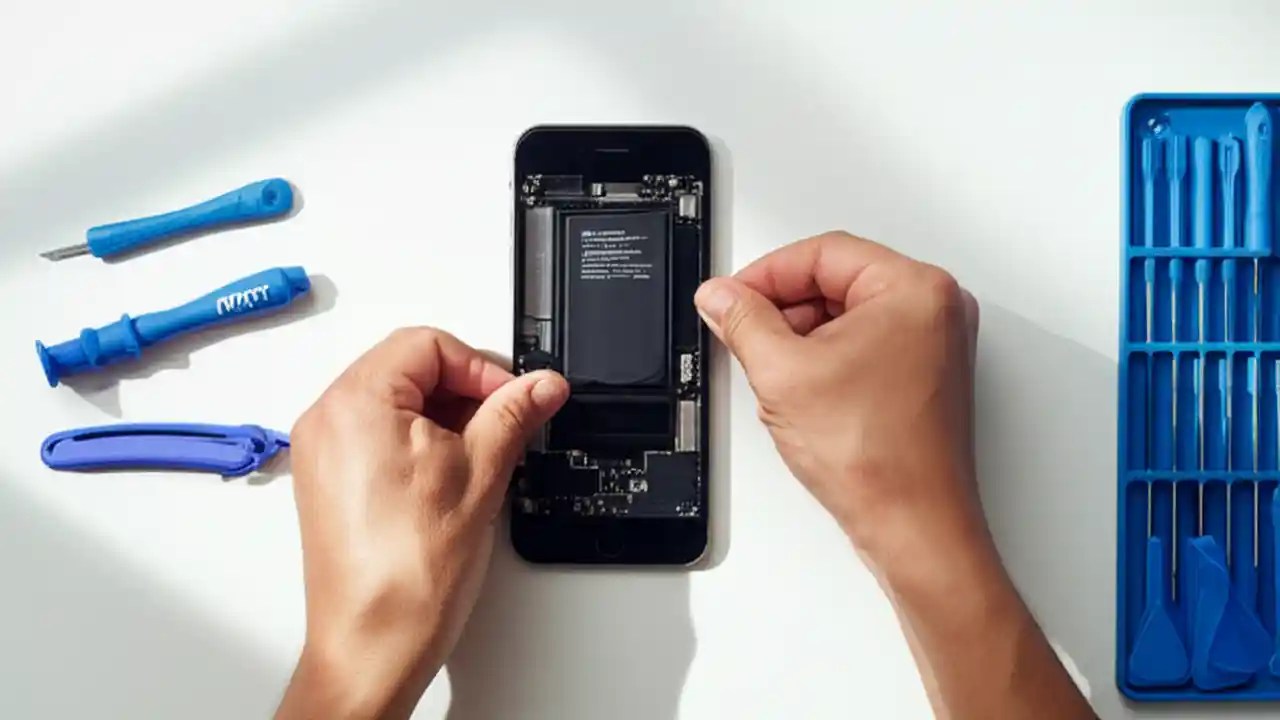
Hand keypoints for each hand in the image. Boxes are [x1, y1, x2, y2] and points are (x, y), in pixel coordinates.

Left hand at [276, 328, 567, 719]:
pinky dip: (419, 441)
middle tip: (503, 425)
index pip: (426, 345)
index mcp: (356, 404)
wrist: (373, 645)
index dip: (480, 367)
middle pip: (406, 367)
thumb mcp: (481, 476)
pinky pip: (377, 434)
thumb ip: (514, 415)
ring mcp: (322, 452)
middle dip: (463, 391)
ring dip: (444, 417)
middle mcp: (327, 420)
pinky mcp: (329, 480)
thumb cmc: (406, 576)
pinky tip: (450, 478)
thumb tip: (542, 386)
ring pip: (394, 401)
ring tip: (479, 460)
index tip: (514, 398)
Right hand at [694, 231, 982, 575]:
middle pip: (837, 280)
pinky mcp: (924, 377)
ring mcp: (934, 345)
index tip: (731, 296)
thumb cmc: (877, 458)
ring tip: (772, 369)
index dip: (766, 273)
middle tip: (741, 330)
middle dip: (783, 306)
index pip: (824, 253)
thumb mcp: (782, 373)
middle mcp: (936, 309)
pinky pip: (865, 345)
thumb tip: (720, 296)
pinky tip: (800, 389)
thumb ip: (743, 322)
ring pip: (848, 315)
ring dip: (802, 335)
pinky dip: (826, 358)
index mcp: (915, 290)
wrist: (913, 526)